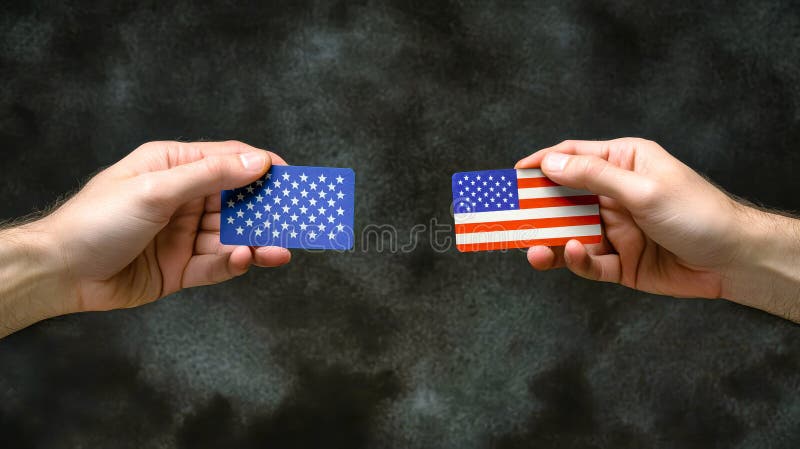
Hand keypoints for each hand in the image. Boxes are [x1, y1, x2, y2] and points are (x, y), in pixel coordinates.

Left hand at [27, 141, 290, 315]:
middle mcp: (183, 198)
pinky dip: (235, 263)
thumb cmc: (97, 220)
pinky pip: (217, 264)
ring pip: (232, 235)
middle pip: (237, 200)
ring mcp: (183, 234)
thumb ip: (210, 175)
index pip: (228, 159)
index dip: (262, 166)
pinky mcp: (181, 268)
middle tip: (298, 218)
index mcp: (174, 167)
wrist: (60, 273)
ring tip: (281, 249)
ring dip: (257, 241)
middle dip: (267, 209)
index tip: (292, 179)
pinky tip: (246, 260)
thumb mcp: (156, 189)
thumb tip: (257, 161)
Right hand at [516, 138, 799, 318]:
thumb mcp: (642, 189)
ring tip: (534, 250)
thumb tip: (550, 164)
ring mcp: (615, 229)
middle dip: (537, 210)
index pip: (572, 157)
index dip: (541, 164)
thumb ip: (593, 177)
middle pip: (563, 198)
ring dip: (550, 241)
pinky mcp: (620, 262)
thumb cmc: (697, 213)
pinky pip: (588, 262)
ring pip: (569, 233)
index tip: (513, 176)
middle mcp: (614, 194)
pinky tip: (573, 255)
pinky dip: (577, 260)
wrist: (734, 261)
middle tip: (509, 219)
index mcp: (622, 163)